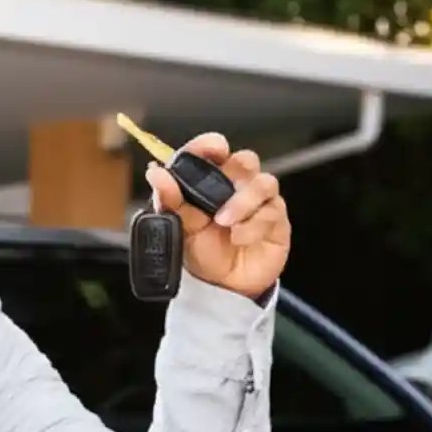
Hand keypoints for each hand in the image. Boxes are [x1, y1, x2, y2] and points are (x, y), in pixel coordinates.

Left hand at [145, 133, 290, 300]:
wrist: (223, 286)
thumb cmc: (202, 250)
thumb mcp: (179, 226)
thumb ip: (168, 200)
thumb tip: (156, 173)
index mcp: (209, 182)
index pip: (212, 152)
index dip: (211, 145)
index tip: (212, 147)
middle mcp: (236, 186)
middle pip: (245, 160)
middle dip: (235, 170)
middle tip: (220, 188)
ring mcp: (258, 201)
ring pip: (263, 183)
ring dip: (242, 201)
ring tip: (224, 222)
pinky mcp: (275, 219)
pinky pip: (271, 211)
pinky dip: (253, 225)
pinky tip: (238, 238)